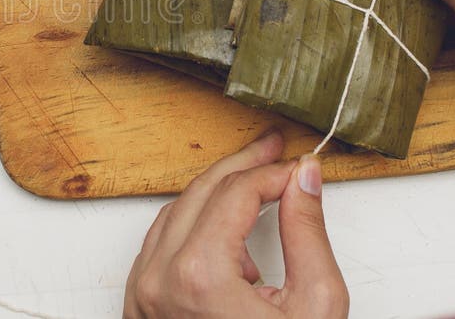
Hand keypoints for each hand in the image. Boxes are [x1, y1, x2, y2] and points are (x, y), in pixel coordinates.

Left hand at [123, 131, 347, 318]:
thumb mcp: (315, 307)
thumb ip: (308, 233)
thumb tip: (304, 179)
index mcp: (199, 277)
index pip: (235, 193)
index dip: (272, 172)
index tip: (299, 167)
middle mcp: (159, 279)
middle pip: (200, 192)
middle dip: (242, 167)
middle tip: (273, 150)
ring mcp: (143, 292)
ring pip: (176, 212)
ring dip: (217, 195)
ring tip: (258, 190)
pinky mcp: (139, 303)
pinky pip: (162, 242)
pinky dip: (195, 227)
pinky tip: (227, 232)